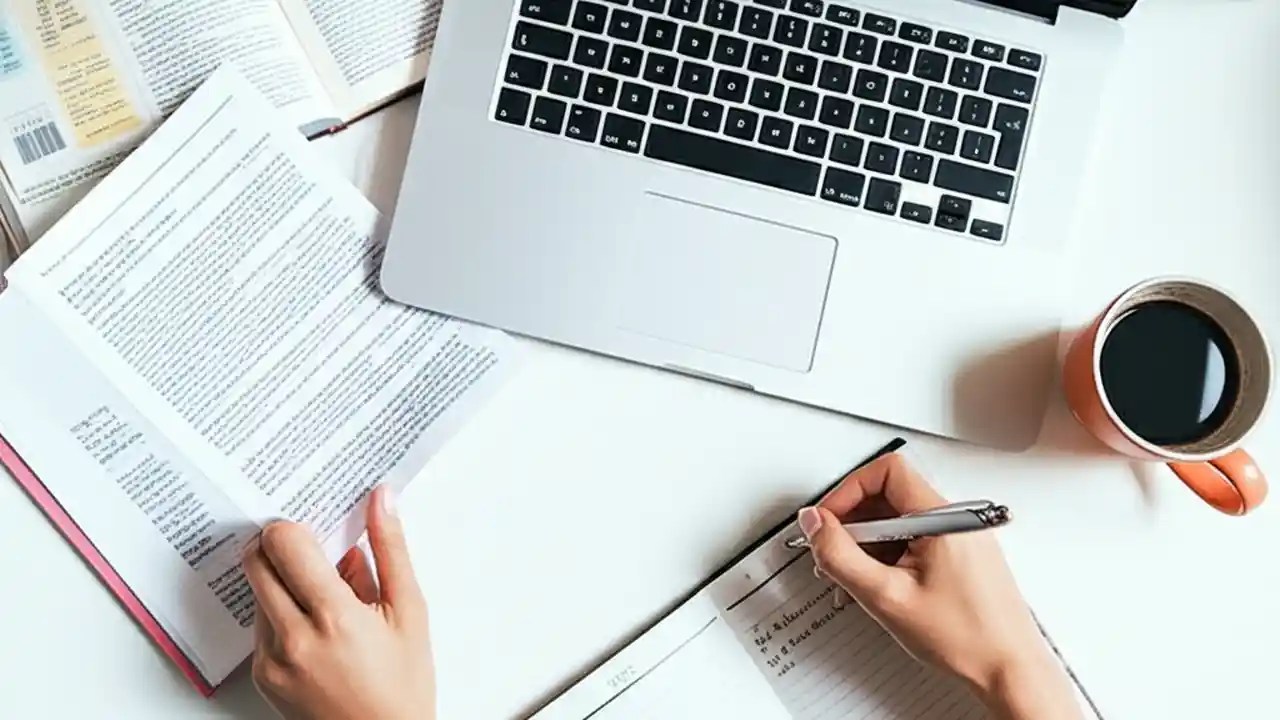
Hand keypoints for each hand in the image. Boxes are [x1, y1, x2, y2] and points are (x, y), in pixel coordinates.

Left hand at [243, 486, 435, 719]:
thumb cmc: (403, 684)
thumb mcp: (409, 611)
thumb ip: (390, 549)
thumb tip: (381, 500)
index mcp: (334, 617)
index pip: (283, 544)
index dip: (294, 527)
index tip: (315, 530)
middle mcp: (293, 638)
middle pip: (256, 561)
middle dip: (280, 548)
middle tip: (314, 554)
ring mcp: (271, 659)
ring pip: (258, 591)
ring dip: (283, 582)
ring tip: (328, 601)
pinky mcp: (262, 675)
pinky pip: (261, 624)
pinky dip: (283, 613)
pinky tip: (319, 628)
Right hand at [797, 454, 1080, 719]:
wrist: (1009, 670)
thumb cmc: (966, 639)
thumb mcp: (886, 597)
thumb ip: (841, 555)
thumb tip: (815, 524)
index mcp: (943, 518)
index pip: (886, 471)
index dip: (848, 491)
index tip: (829, 520)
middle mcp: (957, 519)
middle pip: (891, 494)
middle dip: (855, 521)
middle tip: (836, 553)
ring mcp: (963, 537)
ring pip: (902, 519)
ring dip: (871, 542)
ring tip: (861, 578)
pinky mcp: (962, 555)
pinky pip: (917, 538)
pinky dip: (892, 555)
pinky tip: (884, 585)